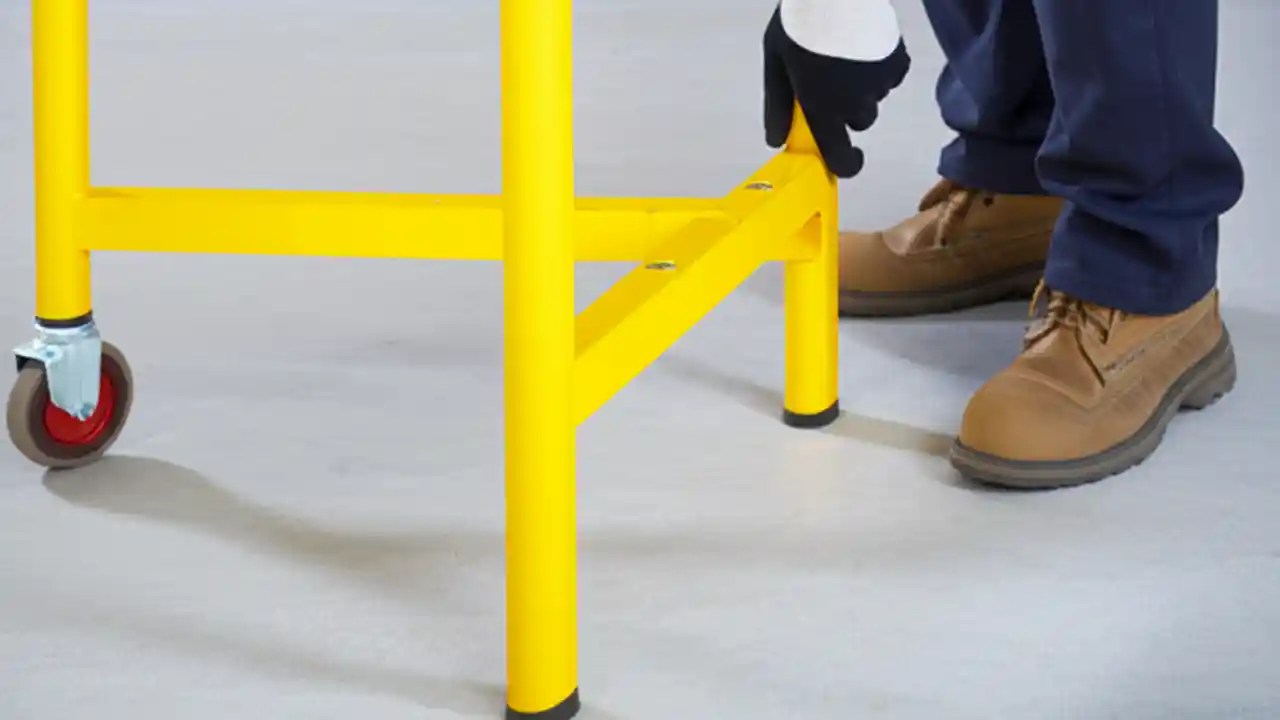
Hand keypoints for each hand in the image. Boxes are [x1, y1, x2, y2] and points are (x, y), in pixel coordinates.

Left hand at [763, 5, 909, 177]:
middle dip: (847, 110)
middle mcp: (855, 104)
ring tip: (846, 56)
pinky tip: (865, 48)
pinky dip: (879, 70)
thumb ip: (777, 105)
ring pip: (874, 97)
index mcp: (822, 109)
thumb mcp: (776, 65)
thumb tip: (776, 141)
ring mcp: (880, 84)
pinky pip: (890, 77)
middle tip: (832, 82)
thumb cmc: (798, 25)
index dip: (846, 165)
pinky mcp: (898, 62)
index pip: (841, 157)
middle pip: (858, 121)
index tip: (847, 161)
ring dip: (863, 88)